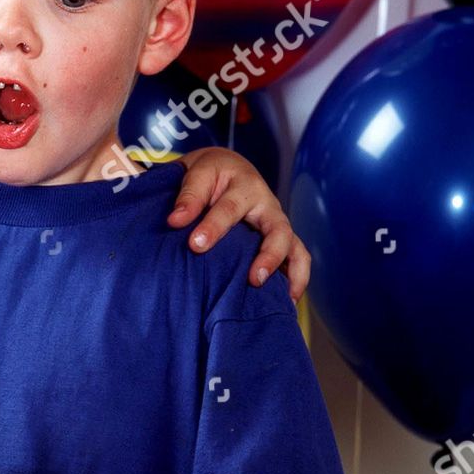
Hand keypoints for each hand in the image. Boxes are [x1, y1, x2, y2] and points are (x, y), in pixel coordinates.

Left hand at [167, 148, 310, 301]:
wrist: (226, 169)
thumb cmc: (210, 175)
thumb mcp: (197, 174)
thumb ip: (188, 196)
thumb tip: (175, 220)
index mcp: (244, 185)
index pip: (229, 208)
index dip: (213, 227)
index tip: (195, 244)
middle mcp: (267, 205)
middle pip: (278, 230)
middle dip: (267, 255)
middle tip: (252, 279)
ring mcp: (277, 223)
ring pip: (294, 247)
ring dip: (289, 272)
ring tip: (278, 298)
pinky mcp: (281, 239)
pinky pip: (298, 259)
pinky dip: (296, 280)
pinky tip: (286, 303)